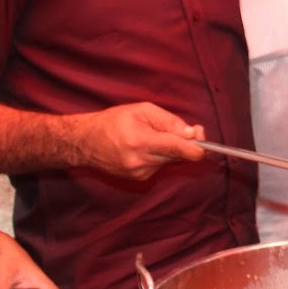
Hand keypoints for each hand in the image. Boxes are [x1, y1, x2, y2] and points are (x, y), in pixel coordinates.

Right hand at [67, 102, 205, 178]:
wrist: (84, 142)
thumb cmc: (112, 121)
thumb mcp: (142, 110)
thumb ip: (170, 121)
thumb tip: (191, 133)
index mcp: (142, 141)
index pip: (180, 150)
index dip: (198, 146)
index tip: (203, 140)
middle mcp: (141, 161)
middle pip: (179, 156)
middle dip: (185, 144)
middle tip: (184, 129)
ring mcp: (139, 173)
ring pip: (170, 161)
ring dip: (170, 150)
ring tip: (151, 136)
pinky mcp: (138, 178)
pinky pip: (160, 166)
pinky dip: (159, 156)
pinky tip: (143, 147)